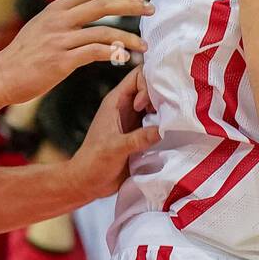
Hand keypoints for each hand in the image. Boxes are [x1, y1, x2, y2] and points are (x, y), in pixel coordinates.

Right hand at [0, 0, 152, 104]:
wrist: (1, 77)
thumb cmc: (23, 55)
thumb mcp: (41, 26)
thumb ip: (63, 17)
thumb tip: (86, 11)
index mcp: (56, 9)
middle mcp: (59, 20)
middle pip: (102, 4)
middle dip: (131, 6)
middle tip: (150, 10)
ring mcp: (59, 40)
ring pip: (104, 32)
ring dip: (129, 38)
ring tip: (144, 46)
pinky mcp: (60, 61)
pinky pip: (94, 53)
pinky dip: (114, 54)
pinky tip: (125, 59)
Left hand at [68, 67, 161, 200]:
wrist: (87, 183)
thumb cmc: (94, 162)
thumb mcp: (115, 148)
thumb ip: (138, 138)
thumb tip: (163, 130)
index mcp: (116, 101)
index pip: (137, 76)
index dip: (147, 85)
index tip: (145, 108)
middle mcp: (126, 107)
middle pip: (151, 87)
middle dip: (162, 96)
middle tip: (166, 113)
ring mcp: (134, 120)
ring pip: (156, 104)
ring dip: (166, 111)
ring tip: (171, 123)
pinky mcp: (141, 134)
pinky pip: (158, 121)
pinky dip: (166, 124)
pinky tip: (170, 133)